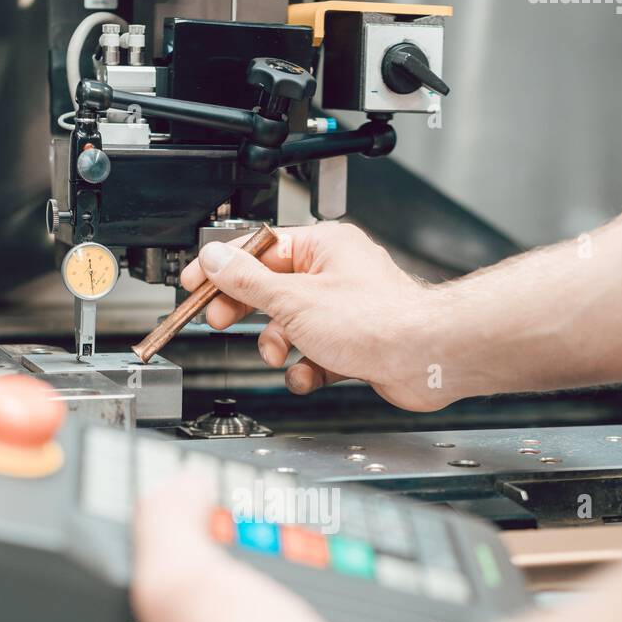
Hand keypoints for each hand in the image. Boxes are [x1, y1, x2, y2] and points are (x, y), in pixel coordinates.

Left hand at [60, 479, 385, 621]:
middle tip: (204, 545)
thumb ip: (165, 524)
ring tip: (265, 564)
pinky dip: (300, 619)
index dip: (86, 597)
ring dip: (253, 596)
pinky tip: (308, 597)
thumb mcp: (181, 585)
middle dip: (191, 583)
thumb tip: (177, 491)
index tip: (102, 559)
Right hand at [180, 222, 461, 411]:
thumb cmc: (377, 320)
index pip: (259, 251)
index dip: (224, 269)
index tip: (197, 284)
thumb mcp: (294, 300)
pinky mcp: (354, 343)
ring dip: (278, 345)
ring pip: (292, 326)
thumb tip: (215, 260)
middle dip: (247, 311)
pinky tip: (309, 373)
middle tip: (220, 320)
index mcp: (322, 247)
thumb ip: (248, 282)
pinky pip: (315, 354)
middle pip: (271, 289)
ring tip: (279, 353)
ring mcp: (345, 310)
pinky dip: (306, 367)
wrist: (423, 358)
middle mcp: (335, 274)